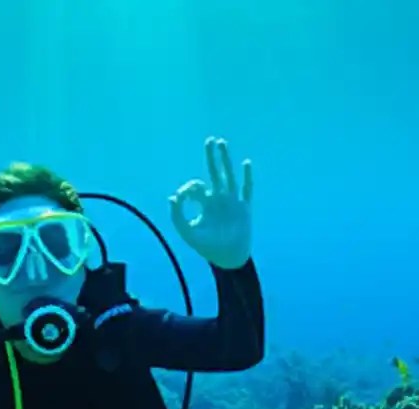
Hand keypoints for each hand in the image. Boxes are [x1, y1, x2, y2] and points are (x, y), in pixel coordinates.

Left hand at [169, 137, 253, 269]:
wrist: (227, 258)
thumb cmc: (207, 247)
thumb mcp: (187, 232)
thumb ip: (177, 216)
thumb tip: (172, 196)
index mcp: (205, 203)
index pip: (196, 186)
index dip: (187, 189)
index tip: (182, 198)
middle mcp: (219, 198)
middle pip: (215, 172)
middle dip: (211, 157)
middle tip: (210, 140)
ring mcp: (232, 202)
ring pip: (229, 176)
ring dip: (225, 160)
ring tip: (221, 143)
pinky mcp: (244, 208)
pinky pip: (246, 189)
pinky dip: (247, 177)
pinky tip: (245, 163)